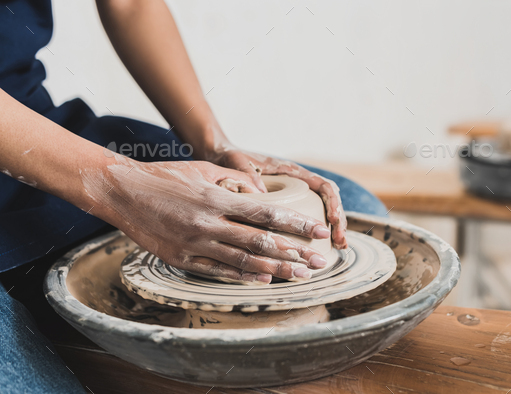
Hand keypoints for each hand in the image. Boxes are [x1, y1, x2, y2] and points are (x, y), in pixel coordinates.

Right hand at [82, 156, 330, 283]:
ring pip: (242, 261)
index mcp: (216, 199)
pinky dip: (242, 276)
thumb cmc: (165, 176)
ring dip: (275, 269)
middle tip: (319, 262)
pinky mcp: (180, 260)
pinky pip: (217, 271)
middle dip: (294, 253)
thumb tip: (263, 195)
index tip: (318, 231)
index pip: (266, 214)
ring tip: (300, 275)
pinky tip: (264, 280)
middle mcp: (207, 224)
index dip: (296, 224)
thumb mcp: (202, 170)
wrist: (122, 192)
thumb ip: (234, 182)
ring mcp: (193, 244)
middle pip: (260, 242)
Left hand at [211, 148, 347, 248]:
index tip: (332, 220)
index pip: (322, 185)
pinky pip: (306, 217)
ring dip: (332, 229)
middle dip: (338, 221)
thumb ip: (247, 174)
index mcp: (291, 171)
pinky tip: (315, 249)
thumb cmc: (231, 157)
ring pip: (321, 210)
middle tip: (341, 243)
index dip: (332, 202)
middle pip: (328, 200)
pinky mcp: (285, 203)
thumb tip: (260, 192)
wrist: (222, 154)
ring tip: (337, 248)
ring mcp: (293, 193)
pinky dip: (313, 233)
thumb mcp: (237, 162)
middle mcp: (297, 181)